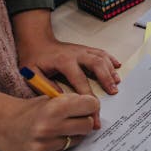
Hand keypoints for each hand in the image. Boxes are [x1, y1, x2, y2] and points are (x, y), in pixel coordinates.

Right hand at [0, 93, 99, 150]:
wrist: (4, 126)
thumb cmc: (31, 110)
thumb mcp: (52, 99)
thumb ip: (73, 102)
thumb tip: (95, 108)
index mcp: (54, 107)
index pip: (90, 105)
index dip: (91, 105)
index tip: (88, 106)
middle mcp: (50, 127)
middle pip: (88, 125)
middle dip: (84, 120)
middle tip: (76, 117)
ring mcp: (45, 145)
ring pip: (78, 139)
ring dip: (74, 134)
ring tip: (60, 128)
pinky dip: (62, 145)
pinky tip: (51, 139)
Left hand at [13, 10, 120, 128]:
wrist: (36, 41)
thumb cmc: (34, 58)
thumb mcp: (33, 74)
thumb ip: (46, 86)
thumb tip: (62, 98)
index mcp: (63, 61)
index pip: (80, 80)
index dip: (87, 96)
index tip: (93, 109)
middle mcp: (76, 53)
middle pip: (96, 64)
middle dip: (106, 79)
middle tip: (113, 93)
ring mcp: (82, 49)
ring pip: (101, 57)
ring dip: (110, 70)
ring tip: (117, 83)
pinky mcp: (85, 49)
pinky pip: (101, 52)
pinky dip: (110, 59)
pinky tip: (117, 66)